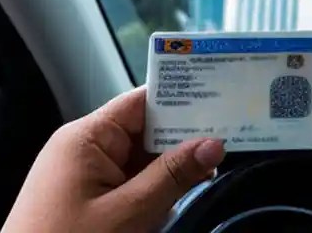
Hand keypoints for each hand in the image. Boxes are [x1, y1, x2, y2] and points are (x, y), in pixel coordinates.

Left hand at [3, 87, 225, 232]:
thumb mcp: (129, 214)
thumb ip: (172, 176)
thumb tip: (212, 144)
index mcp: (85, 138)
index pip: (142, 101)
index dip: (183, 98)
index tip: (222, 99)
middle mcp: (82, 148)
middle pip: (144, 130)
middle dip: (183, 139)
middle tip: (229, 141)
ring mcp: (82, 175)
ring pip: (140, 160)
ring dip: (170, 170)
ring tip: (213, 170)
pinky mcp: (84, 200)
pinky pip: (127, 184)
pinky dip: (153, 191)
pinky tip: (178, 199)